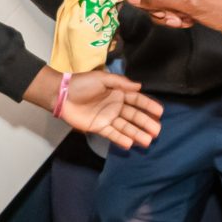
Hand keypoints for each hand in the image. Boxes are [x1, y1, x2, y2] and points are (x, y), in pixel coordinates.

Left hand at [39, 68, 164, 148]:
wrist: (61, 94)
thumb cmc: (81, 83)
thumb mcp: (101, 78)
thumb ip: (120, 82)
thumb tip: (139, 86)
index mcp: (117, 93)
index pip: (136, 100)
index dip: (148, 106)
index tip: (160, 112)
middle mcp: (115, 106)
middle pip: (133, 116)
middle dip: (145, 123)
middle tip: (157, 131)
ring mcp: (107, 117)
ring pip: (125, 127)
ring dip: (136, 133)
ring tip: (148, 141)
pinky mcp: (98, 127)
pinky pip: (112, 134)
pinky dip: (120, 139)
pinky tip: (130, 144)